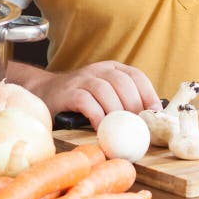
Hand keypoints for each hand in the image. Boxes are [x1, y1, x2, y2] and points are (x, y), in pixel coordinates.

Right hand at [36, 60, 161, 128]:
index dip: (148, 94)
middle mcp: (98, 70)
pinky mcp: (67, 92)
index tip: (155, 113)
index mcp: (111, 69)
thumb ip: (122, 103)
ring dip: (115, 111)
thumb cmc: (80, 100)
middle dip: (133, 105)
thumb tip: (149, 121)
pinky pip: (86, 101)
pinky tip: (101, 128)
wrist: (44, 93)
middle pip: (122, 82)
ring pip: (104, 90)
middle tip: (137, 126)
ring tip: (120, 129)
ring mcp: (81, 79)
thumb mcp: (104, 96)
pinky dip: (96, 115)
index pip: (136, 75)